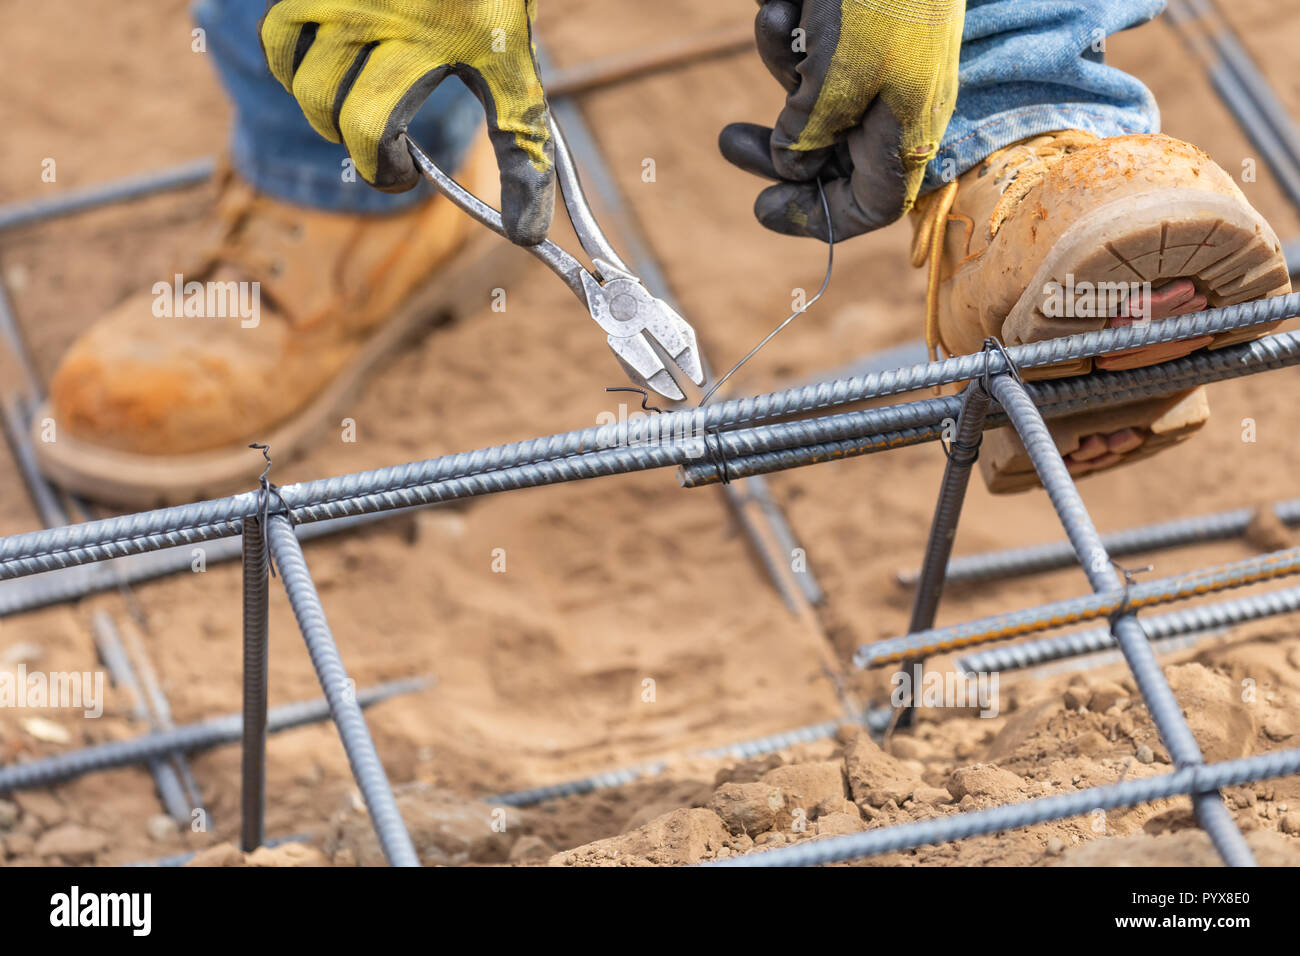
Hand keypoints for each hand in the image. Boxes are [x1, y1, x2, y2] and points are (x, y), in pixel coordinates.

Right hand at [260, 0, 553, 243]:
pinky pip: (280, 27)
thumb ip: (519, 145)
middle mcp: (369, 12)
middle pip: (324, 103)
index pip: (372, 129)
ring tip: (348, 106)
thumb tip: (526, 231)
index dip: (380, 170)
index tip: (405, 175)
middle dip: (352, 141)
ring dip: (316, 99)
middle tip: (385, 146)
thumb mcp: (513, 65)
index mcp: (423, 42)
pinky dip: (292, 55)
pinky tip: (325, 64)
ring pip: (291, 62)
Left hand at [719, 0, 963, 241]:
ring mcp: (873, 69)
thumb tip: (791, 167)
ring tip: (778, 19)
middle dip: (776, 148)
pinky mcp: (851, 34)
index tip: (760, 206)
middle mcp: (892, 106)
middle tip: (727, 142)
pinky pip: (809, 51)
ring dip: (781, 64)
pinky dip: (790, 29)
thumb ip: (809, 134)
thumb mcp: (836, 80)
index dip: (817, 216)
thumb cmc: (878, 1)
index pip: (871, 204)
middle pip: (829, 159)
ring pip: (810, 100)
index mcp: (904, 131)